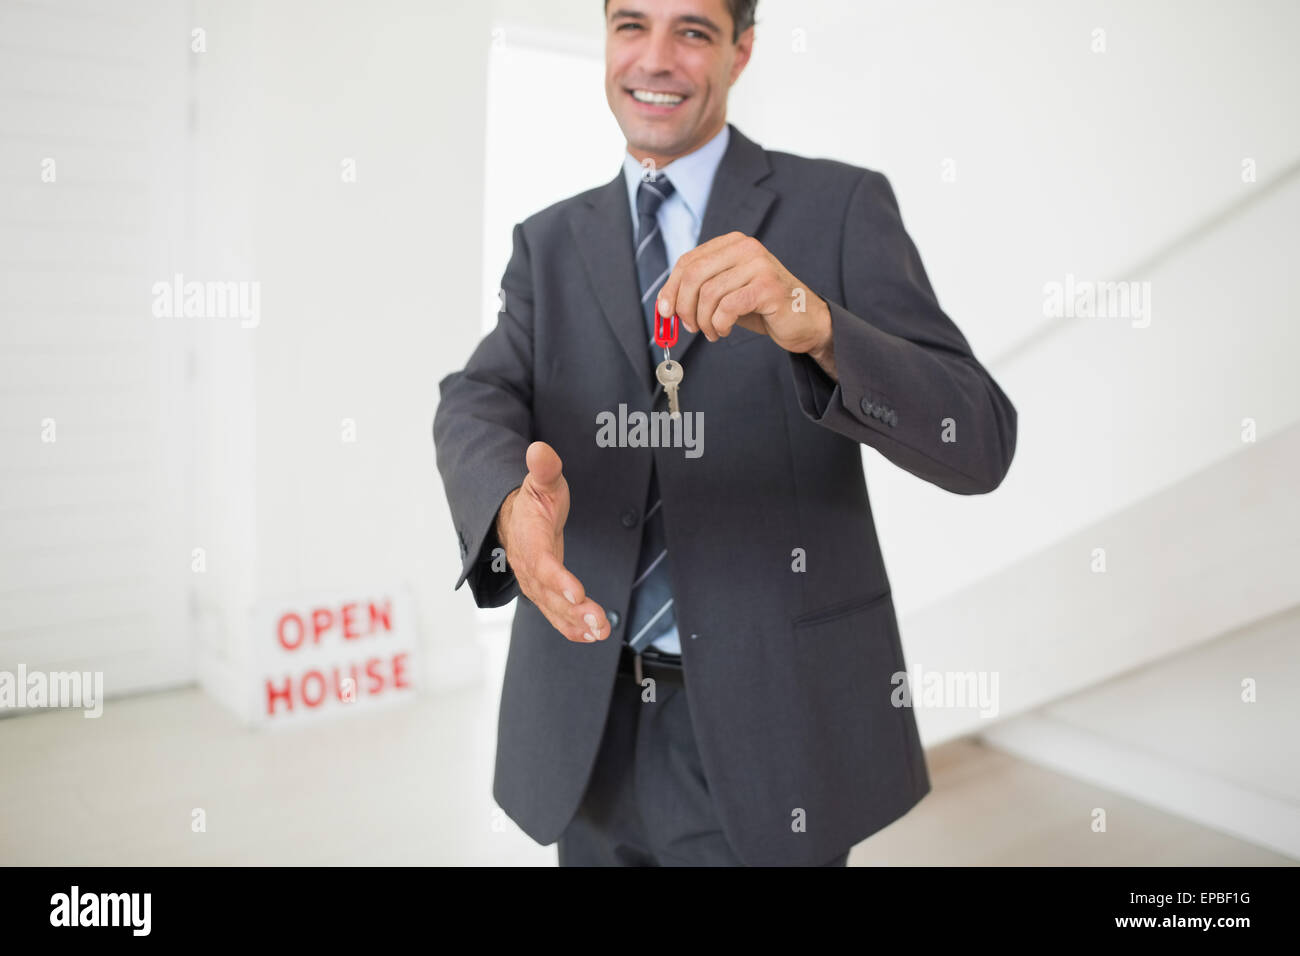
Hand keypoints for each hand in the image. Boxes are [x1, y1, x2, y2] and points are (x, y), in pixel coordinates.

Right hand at [497, 441, 610, 642]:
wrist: (513, 519)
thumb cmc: (533, 500)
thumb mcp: (542, 480)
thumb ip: (544, 468)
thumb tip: (540, 448)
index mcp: (528, 538)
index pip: (542, 562)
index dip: (558, 578)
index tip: (577, 592)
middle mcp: (528, 566)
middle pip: (549, 592)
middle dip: (573, 610)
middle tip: (599, 622)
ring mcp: (534, 582)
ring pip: (553, 608)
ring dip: (576, 623)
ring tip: (601, 632)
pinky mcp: (543, 592)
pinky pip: (555, 614)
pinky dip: (571, 627)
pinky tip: (591, 636)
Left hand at [655, 232, 835, 374]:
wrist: (804, 321)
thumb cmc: (762, 307)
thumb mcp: (726, 293)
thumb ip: (699, 292)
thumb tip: (665, 306)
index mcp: (732, 243)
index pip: (688, 261)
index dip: (670, 288)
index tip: (664, 312)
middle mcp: (746, 247)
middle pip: (694, 275)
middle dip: (684, 306)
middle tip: (688, 327)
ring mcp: (759, 265)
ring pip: (709, 294)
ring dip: (703, 321)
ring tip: (712, 332)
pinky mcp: (768, 287)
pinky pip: (727, 308)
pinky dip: (719, 325)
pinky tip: (724, 330)